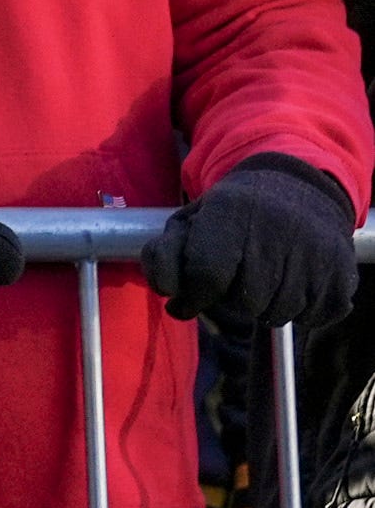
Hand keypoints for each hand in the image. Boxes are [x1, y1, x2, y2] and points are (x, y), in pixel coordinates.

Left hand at [143, 157, 360, 332]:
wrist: (298, 191)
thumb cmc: (233, 215)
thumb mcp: (190, 222)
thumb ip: (164, 257)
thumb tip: (169, 295)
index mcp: (232, 210)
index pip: (207, 275)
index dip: (193, 296)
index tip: (189, 299)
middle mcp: (279, 227)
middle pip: (244, 300)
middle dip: (231, 297)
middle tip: (238, 276)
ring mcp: (316, 250)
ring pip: (278, 313)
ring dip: (265, 306)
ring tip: (266, 276)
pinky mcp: (342, 271)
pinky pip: (312, 316)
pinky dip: (298, 310)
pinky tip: (294, 281)